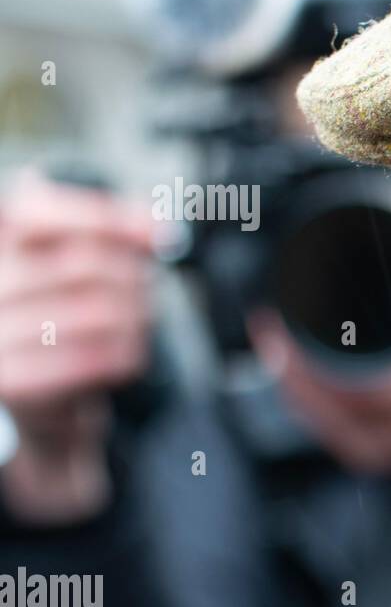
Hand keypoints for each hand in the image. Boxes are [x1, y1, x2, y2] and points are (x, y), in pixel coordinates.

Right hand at [0, 171, 154, 522]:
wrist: (32, 392)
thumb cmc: (57, 311)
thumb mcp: (69, 262)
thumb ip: (108, 234)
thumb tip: (158, 231)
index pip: (43, 214)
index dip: (110, 220)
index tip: (160, 234)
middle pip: (83, 265)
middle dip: (134, 274)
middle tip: (148, 284)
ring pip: (99, 313)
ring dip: (139, 314)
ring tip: (140, 317)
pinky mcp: (13, 381)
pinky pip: (96, 359)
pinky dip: (129, 351)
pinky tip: (130, 348)